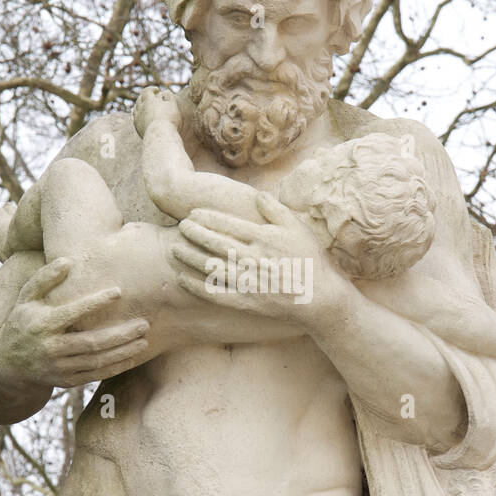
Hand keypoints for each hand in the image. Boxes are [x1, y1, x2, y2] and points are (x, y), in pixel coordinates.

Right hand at [0, 258, 150, 389]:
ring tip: (143, 341)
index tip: (119, 292)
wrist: (7, 363)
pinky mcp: (66, 381)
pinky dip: (114, 368)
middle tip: (144, 324)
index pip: (73, 313)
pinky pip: (94, 375)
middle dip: (120, 334)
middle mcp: (50, 348)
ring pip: (96, 361)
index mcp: (42, 324)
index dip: (96, 302)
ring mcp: (58, 367)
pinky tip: (132, 357)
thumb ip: (44, 278)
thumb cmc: (22, 322)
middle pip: (91, 342)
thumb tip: (68, 261)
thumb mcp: (26, 298)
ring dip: (122, 352)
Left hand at [133, 86, 181, 136]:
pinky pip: (135, 118)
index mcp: (149, 101)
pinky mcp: (138, 127)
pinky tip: (143, 117)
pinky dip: (138, 115)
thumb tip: (166, 92)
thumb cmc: (169, 120)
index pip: (147, 91)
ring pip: (136, 109)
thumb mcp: (173, 106)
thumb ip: (169, 97)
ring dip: (140, 106)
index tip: (156, 90)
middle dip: (144, 97)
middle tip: (150, 97)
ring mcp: (137, 118)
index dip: (151, 89)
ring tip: (145, 106)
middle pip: (139, 99)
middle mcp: (141, 108)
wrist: (160, 136)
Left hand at [169, 193, 348, 330]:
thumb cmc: (311, 259)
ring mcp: (246, 281)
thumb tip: (256, 194)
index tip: (193, 214)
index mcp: (263, 238)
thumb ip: (275, 210)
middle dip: (194, 233)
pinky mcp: (244, 301)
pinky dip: (197, 286)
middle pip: (215, 243)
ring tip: (175, 248)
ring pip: (210, 266)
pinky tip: (183, 279)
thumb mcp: (297, 228)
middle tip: (181, 227)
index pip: (228, 224)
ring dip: (190, 257)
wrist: (319, 297)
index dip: (207, 218)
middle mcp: (251, 258)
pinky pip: (215, 293)